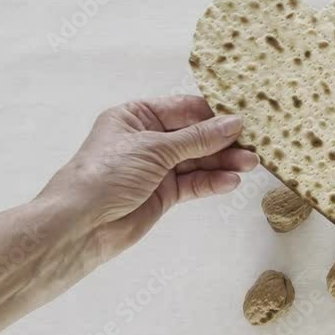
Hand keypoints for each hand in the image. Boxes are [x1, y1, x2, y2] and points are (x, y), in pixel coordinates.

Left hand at [38, 95, 258, 260]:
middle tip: (254, 145)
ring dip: (223, 162)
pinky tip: (231, 181)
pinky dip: (212, 182)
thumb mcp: (154, 148)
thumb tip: (235, 123)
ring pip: (197, 160)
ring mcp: (156, 167)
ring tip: (251, 163)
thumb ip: (197, 138)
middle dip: (223, 140)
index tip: (245, 117)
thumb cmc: (107, 173)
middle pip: (195, 135)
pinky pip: (193, 183)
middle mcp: (148, 139)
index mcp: (137, 116)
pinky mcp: (163, 194)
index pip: (184, 109)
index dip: (214, 113)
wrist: (80, 226)